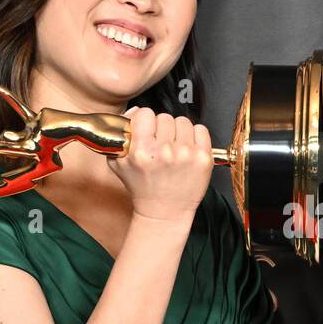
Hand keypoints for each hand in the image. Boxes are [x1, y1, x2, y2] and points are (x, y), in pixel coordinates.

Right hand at [106, 106, 213, 221]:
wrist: (164, 211)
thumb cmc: (142, 187)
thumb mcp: (119, 163)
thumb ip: (120, 135)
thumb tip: (134, 112)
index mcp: (142, 151)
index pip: (145, 113)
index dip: (145, 121)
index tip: (147, 131)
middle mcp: (165, 152)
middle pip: (165, 117)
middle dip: (162, 129)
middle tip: (161, 144)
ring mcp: (187, 155)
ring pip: (183, 121)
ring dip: (178, 131)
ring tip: (174, 147)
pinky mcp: (203, 159)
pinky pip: (201, 130)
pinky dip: (195, 135)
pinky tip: (187, 149)